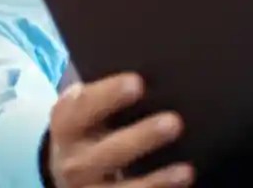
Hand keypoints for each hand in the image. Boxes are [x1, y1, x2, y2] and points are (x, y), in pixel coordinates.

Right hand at [46, 72, 192, 186]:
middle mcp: (71, 158)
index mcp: (67, 121)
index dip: (109, 95)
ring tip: (185, 171)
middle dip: (140, 138)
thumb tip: (161, 75)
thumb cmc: (92, 122)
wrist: (67, 163)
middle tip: (175, 122)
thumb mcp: (90, 106)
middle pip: (103, 152)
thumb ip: (112, 94)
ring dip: (152, 181)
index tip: (138, 82)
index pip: (83, 106)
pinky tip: (180, 182)